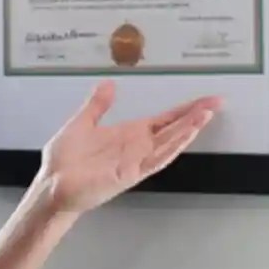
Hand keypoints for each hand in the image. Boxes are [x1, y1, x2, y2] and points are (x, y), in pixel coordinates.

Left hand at [36, 80, 219, 214]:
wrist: (52, 185)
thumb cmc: (65, 160)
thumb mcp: (82, 123)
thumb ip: (98, 105)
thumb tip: (110, 84)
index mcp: (128, 134)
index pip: (164, 120)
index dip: (184, 110)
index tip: (205, 100)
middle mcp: (137, 148)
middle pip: (173, 129)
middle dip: (195, 116)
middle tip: (217, 102)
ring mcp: (135, 161)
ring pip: (169, 143)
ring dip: (188, 129)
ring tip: (206, 114)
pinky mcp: (129, 174)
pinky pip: (155, 159)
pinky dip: (171, 147)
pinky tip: (185, 136)